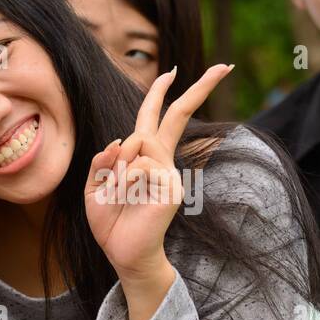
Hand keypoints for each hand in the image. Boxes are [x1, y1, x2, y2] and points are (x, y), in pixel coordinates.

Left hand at [84, 64, 232, 281]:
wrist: (122, 252)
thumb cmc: (111, 222)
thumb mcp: (94, 189)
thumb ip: (101, 163)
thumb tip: (117, 142)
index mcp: (143, 157)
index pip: (154, 119)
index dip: (160, 94)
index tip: (172, 72)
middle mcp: (160, 160)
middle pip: (178, 116)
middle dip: (200, 89)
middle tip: (224, 66)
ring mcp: (170, 172)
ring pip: (137, 143)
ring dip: (116, 167)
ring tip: (117, 192)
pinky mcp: (172, 187)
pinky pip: (139, 166)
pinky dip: (122, 179)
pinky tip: (126, 196)